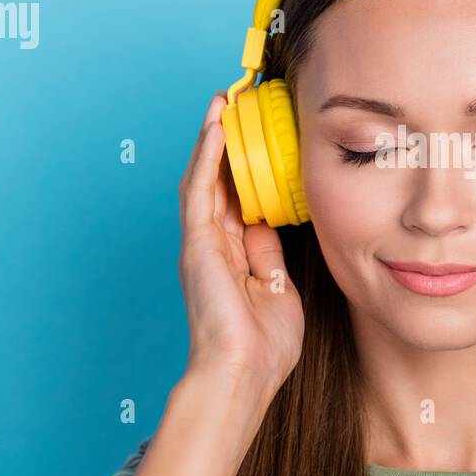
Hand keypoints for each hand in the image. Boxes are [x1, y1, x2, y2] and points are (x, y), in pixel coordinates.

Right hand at [177, 90, 304, 393]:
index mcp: (234, 258)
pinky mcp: (196, 242)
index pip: (238, 201)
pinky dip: (207, 156)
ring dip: (213, 139)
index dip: (246, 168)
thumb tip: (267, 225)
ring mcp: (201, 243)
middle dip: (227, 144)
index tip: (259, 138)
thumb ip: (270, 256)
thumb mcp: (279, 289)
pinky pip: (199, 189)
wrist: (243, 374)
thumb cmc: (264, 347)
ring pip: (205, 178)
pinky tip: (216, 127)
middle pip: (219, 182)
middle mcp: (213, 246)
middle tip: (238, 105)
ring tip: (223, 102)